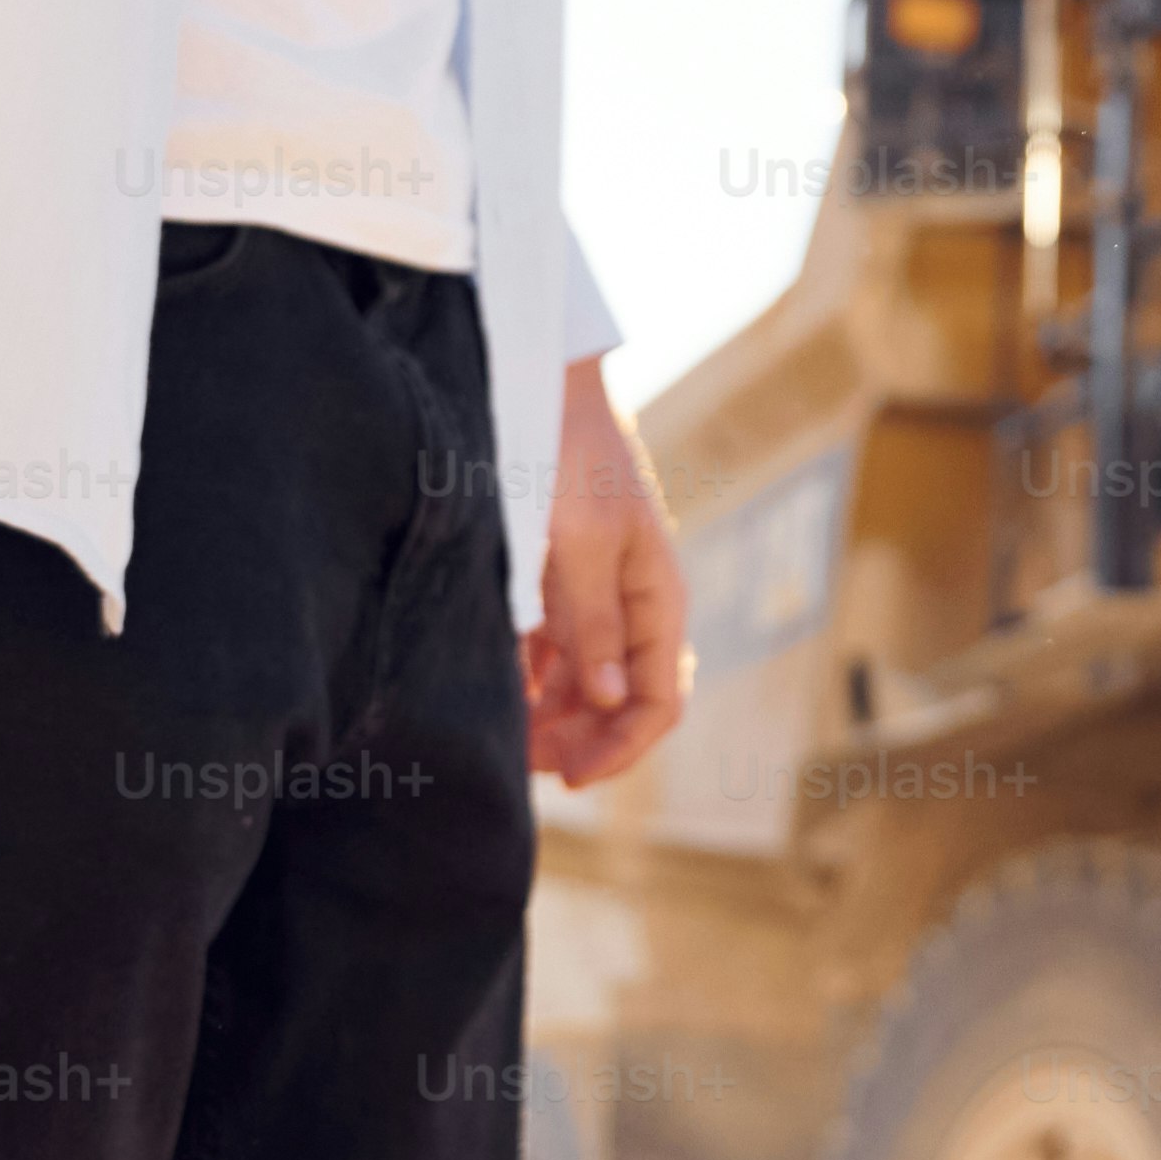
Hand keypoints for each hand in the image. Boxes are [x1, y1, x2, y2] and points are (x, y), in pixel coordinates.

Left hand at [525, 355, 692, 787]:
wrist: (542, 381)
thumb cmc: (570, 453)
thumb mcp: (582, 538)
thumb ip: (593, 620)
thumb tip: (610, 700)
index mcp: (656, 597)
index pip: (658, 700)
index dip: (620, 749)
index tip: (568, 778)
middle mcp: (633, 604)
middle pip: (620, 701)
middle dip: (578, 739)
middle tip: (521, 760)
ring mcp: (597, 592)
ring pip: (584, 682)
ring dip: (551, 714)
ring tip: (504, 729)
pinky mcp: (562, 577)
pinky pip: (556, 649)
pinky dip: (532, 676)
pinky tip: (502, 683)